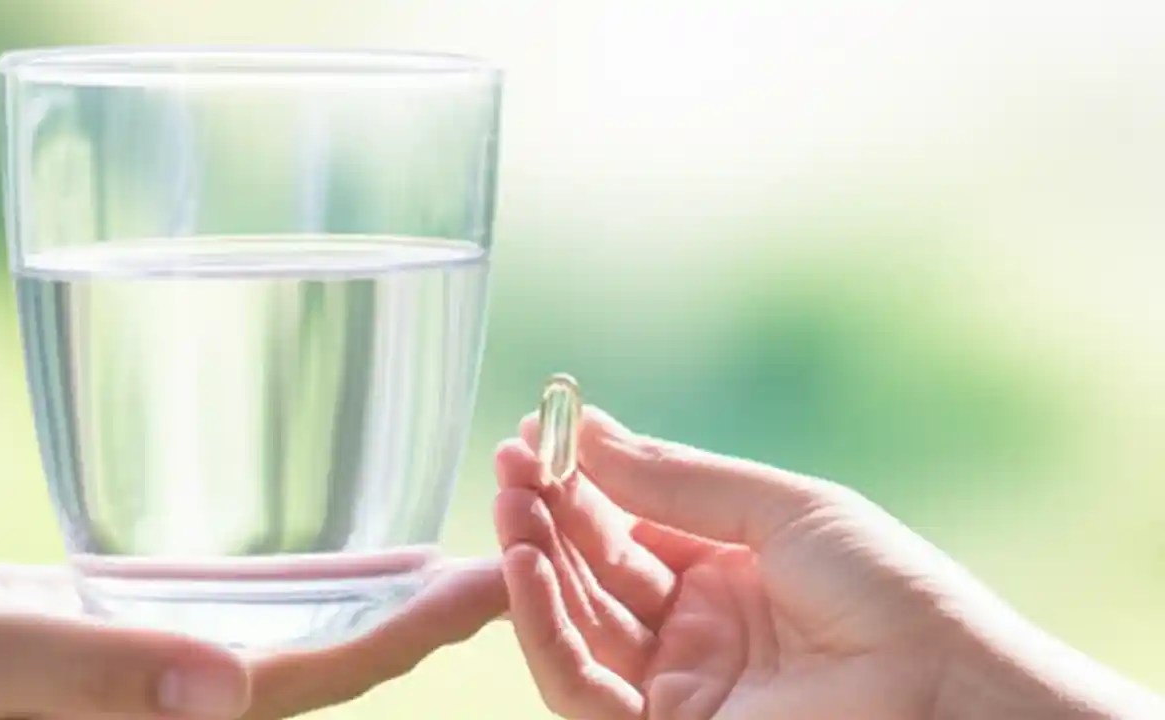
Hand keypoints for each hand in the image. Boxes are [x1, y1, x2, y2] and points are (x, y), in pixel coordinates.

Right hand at [0, 547, 502, 719]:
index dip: (421, 627)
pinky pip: (270, 610)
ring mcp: (188, 666)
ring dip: (400, 588)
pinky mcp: (165, 632)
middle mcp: (203, 694)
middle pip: (350, 651)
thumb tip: (221, 693)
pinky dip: (333, 579)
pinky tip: (376, 554)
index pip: (333, 671)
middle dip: (438, 604)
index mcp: (179, 711)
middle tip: (527, 538)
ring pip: (321, 631)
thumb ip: (94, 679)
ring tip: (478, 541)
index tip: (504, 581)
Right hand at [493, 407, 1163, 718]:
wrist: (943, 688)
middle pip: (594, 570)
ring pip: (578, 624)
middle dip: (547, 517)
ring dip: (536, 566)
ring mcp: (677, 682)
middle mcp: (692, 625)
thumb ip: (678, 478)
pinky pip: (583, 685)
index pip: (627, 522)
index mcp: (724, 567)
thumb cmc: (887, 588)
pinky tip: (529, 569)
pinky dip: (547, 629)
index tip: (534, 438)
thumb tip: (588, 430)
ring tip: (511, 506)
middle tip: (507, 466)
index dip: (579, 483)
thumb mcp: (780, 508)